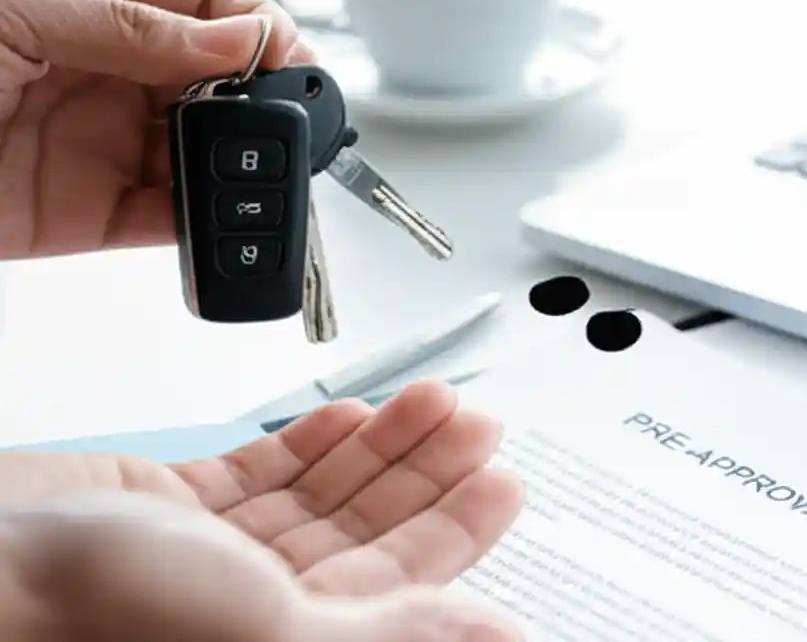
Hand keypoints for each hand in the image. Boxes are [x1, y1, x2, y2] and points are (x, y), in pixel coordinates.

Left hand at [0, 0, 313, 258]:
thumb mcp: (14, 11)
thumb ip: (132, 28)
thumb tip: (237, 40)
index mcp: (94, 3)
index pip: (204, 9)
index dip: (257, 30)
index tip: (288, 57)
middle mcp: (110, 75)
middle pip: (221, 85)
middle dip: (264, 101)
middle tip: (287, 120)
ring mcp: (106, 146)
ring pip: (209, 156)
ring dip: (246, 167)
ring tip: (260, 173)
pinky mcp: (94, 215)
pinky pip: (173, 222)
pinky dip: (213, 227)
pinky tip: (228, 218)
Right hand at [0, 381, 525, 640]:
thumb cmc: (92, 615)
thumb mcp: (270, 630)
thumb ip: (386, 632)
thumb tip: (495, 636)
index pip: (403, 588)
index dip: (458, 531)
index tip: (503, 479)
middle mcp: (256, 609)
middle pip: (370, 532)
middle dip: (427, 473)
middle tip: (477, 421)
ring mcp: (212, 559)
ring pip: (324, 496)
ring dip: (380, 446)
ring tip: (433, 400)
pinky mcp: (170, 510)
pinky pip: (261, 474)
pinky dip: (309, 442)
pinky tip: (350, 416)